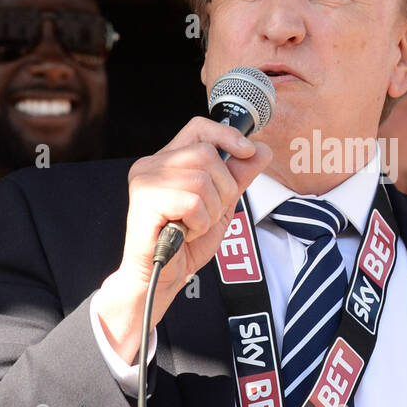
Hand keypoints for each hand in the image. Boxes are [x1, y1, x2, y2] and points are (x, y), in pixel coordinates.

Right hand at [97, 117, 272, 361]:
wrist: (162, 278)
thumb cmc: (186, 243)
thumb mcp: (222, 205)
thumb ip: (239, 176)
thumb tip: (262, 150)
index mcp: (167, 161)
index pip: (199, 127)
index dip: (227, 135)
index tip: (248, 152)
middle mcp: (151, 164)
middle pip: (207, 153)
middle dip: (223, 188)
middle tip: (208, 213)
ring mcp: (145, 180)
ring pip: (203, 179)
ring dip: (210, 210)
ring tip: (193, 225)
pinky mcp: (145, 200)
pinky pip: (192, 202)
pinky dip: (198, 223)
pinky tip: (184, 233)